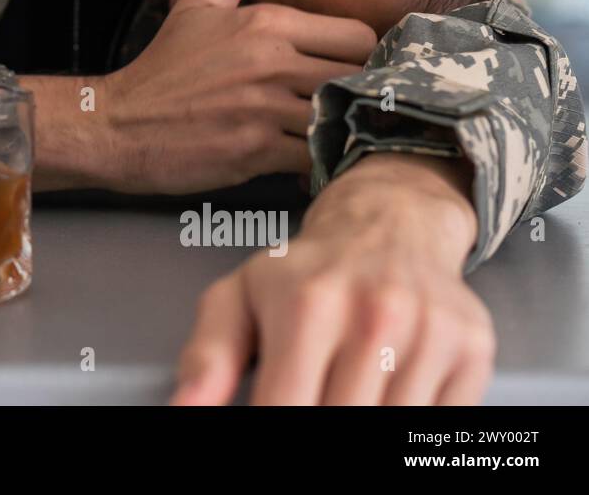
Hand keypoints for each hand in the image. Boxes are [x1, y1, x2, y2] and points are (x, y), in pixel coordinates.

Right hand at [94, 0, 376, 192]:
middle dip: (357, 92)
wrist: (117, 123)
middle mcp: (270, 61)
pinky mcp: (255, 151)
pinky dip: (319, 162)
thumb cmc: (163, 67)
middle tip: (345, 102)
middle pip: (360, 76)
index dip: (361, 54)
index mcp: (266, 22)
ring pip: (341, 116)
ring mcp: (263, 108)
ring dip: (341, 127)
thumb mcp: (199, 5)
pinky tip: (306, 157)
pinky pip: (315, 157)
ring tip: (331, 130)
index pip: (358, 34)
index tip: (346, 68)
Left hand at [171, 154, 493, 404]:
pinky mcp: (472, 349)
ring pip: (394, 430)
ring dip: (366, 424)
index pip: (285, 411)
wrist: (389, 223)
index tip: (270, 429)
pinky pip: (440, 424)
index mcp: (307, 306)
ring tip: (341, 392)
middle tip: (310, 400)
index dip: (272, 434)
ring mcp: (430, 334)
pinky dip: (409, 425)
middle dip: (318, 433)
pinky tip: (384, 394)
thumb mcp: (239, 298)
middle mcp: (374, 316)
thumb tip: (185, 409)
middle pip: (343, 424)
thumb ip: (208, 357)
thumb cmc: (306, 271)